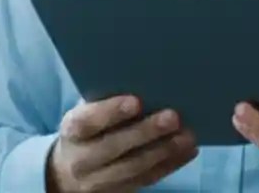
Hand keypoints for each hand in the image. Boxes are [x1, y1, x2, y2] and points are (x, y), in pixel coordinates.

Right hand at [47, 95, 198, 192]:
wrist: (70, 170)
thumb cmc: (90, 126)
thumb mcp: (89, 110)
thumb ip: (108, 98)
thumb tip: (148, 78)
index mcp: (72, 130)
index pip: (87, 122)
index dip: (111, 112)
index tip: (135, 101)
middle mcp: (81, 159)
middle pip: (113, 147)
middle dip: (146, 132)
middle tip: (173, 117)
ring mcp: (98, 180)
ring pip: (133, 168)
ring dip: (164, 151)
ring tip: (187, 135)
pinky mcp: (118, 191)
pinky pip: (147, 180)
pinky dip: (171, 164)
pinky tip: (189, 149)